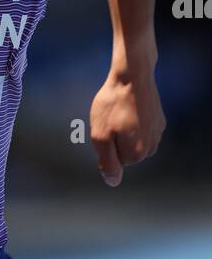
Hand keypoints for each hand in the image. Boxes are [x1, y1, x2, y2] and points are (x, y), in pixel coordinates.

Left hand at [89, 68, 165, 185]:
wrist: (133, 76)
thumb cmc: (113, 105)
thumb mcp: (100, 136)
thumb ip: (107, 162)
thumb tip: (112, 182)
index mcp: (137, 155)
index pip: (114, 162)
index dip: (105, 146)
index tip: (106, 128)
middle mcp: (152, 148)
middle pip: (124, 153)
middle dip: (115, 139)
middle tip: (111, 119)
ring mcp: (158, 134)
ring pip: (132, 141)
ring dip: (123, 130)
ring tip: (120, 112)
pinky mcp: (159, 121)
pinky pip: (140, 128)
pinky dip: (132, 120)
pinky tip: (130, 106)